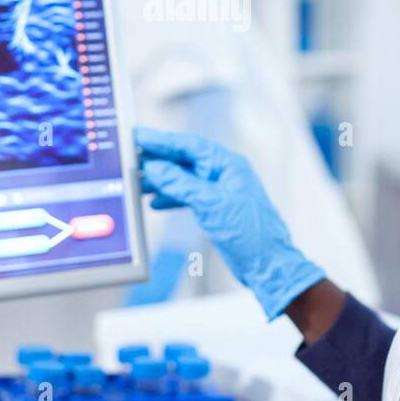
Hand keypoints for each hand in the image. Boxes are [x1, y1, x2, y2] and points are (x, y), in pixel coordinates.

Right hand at [135, 126, 324, 319]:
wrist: (268, 264)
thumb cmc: (251, 233)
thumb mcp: (210, 205)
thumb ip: (181, 184)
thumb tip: (156, 168)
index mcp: (227, 164)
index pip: (188, 145)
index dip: (161, 140)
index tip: (138, 136)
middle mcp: (223, 173)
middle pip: (184, 159)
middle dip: (157, 159)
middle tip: (131, 156)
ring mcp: (219, 190)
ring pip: (184, 178)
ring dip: (161, 180)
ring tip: (138, 182)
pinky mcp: (216, 208)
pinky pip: (188, 196)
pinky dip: (171, 198)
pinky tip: (155, 203)